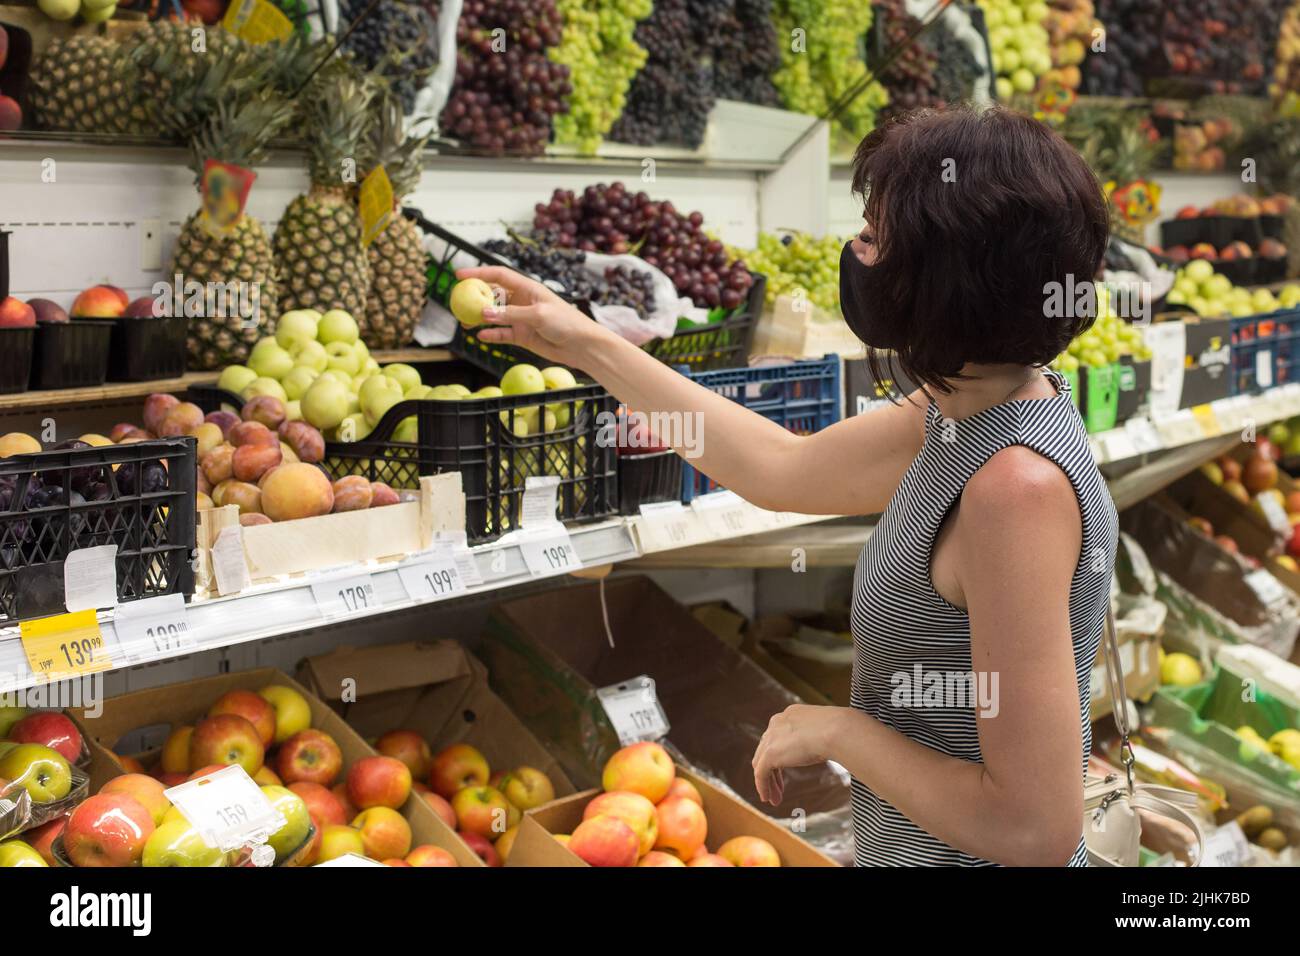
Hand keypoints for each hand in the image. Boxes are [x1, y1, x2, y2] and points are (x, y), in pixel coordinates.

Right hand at [455, 265, 612, 367]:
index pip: (498, 275)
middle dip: (475, 298)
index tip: (459, 275)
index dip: (478, 273)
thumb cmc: (566, 323)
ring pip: (494, 316)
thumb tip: (483, 314)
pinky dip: (491, 334)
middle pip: (493, 295)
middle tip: (458, 302)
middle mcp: (522, 301)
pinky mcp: (522, 336)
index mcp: (527, 288)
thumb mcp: (537, 315)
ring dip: (479, 318)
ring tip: (464, 322)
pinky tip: (480, 336)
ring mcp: (521, 319)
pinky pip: (501, 334)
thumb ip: (510, 315)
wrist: (581, 346)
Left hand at [751, 704, 844, 805]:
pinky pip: (761, 774)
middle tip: (779, 789)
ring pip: (762, 763)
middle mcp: (777, 723)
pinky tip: (768, 798)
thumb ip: (818, 738)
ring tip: (774, 799)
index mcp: (790, 715)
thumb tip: (827, 748)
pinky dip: (763, 786)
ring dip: (768, 782)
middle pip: (766, 750)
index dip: (781, 756)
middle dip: (773, 771)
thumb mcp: (825, 732)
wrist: (837, 730)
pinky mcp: (769, 753)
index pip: (778, 737)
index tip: (785, 771)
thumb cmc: (840, 731)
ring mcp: (771, 737)